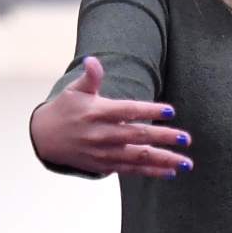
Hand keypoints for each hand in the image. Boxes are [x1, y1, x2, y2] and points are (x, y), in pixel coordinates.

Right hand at [29, 57, 193, 178]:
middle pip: (137, 136)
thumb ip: (90, 77)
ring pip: (138, 157)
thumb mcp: (75, 90)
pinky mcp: (105, 165)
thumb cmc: (65, 109)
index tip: (169, 111)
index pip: (127, 110)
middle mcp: (102, 134)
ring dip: (163, 160)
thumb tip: (92, 60)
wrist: (45, 138)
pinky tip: (170, 171)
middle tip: (186, 138)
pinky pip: (131, 170)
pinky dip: (151, 171)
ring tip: (186, 162)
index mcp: (97, 112)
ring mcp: (104, 152)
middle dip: (163, 138)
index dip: (149, 111)